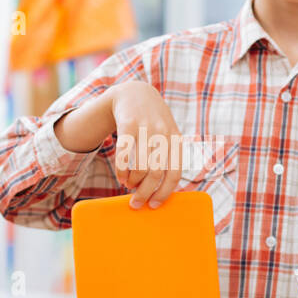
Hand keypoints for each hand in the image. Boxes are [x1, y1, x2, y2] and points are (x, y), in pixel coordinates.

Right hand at [107, 81, 183, 208]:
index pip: (175, 173)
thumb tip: (160, 191)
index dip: (164, 192)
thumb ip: (168, 157)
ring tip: (129, 185)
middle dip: (144, 193)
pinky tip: (121, 176)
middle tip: (136, 203)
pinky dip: (121, 171)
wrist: (135, 92)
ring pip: (141, 166)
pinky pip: (124, 155)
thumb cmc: (152, 121)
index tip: (154, 205)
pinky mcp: (128, 124)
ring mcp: (146, 128)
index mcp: (176, 140)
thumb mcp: (167, 135)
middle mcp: (164, 134)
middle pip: (156, 173)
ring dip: (133, 182)